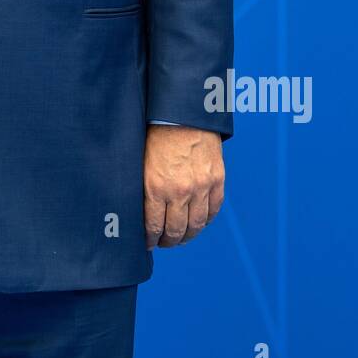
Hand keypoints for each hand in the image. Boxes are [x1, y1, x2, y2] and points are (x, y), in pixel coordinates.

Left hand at [143, 125, 224, 248]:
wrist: (183, 114)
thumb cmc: (157, 135)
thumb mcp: (141, 162)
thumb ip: (144, 188)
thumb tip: (140, 211)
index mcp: (156, 187)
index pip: (153, 226)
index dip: (150, 240)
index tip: (149, 243)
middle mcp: (179, 191)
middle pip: (176, 230)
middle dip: (168, 241)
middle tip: (164, 243)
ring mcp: (201, 187)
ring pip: (196, 225)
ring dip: (188, 236)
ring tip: (181, 237)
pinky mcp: (216, 180)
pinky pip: (213, 210)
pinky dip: (206, 221)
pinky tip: (198, 223)